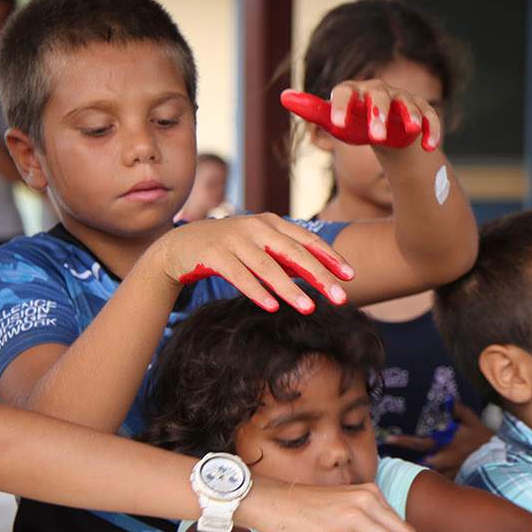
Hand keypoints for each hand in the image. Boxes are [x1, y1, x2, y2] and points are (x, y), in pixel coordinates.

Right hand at [158, 213, 354, 313]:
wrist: (180, 245)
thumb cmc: (229, 248)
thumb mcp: (260, 245)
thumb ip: (287, 256)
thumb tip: (321, 275)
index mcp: (271, 223)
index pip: (307, 240)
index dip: (330, 258)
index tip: (351, 276)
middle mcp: (256, 228)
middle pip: (294, 253)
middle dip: (320, 276)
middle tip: (341, 298)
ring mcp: (234, 240)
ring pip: (268, 267)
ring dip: (290, 289)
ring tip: (309, 308)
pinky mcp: (214, 255)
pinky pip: (239, 275)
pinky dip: (256, 291)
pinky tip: (272, 306)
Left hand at [281, 79, 442, 151]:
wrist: (389, 134)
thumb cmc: (357, 126)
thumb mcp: (337, 121)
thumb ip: (314, 110)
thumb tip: (284, 96)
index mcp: (355, 92)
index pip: (345, 91)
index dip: (341, 105)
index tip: (336, 124)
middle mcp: (381, 92)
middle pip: (380, 95)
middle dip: (378, 113)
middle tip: (374, 137)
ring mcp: (404, 101)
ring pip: (408, 104)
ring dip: (409, 116)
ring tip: (408, 132)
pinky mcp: (424, 113)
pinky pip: (430, 118)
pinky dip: (431, 130)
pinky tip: (430, 146)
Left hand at [384, 403, 493, 479]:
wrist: (498, 459)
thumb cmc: (483, 439)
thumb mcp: (473, 421)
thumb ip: (459, 410)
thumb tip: (449, 400)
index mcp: (444, 442)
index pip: (420, 442)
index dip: (404, 441)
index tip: (389, 439)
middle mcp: (442, 458)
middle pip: (417, 463)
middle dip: (403, 465)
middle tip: (388, 465)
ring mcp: (447, 471)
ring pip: (426, 475)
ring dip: (414, 474)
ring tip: (400, 475)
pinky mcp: (454, 480)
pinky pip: (439, 483)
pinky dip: (431, 483)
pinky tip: (422, 486)